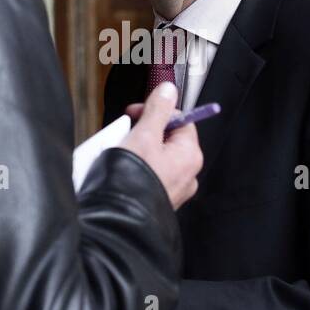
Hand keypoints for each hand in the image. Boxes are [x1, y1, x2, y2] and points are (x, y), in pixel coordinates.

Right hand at [119, 83, 201, 208]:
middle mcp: (187, 173)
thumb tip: (169, 90)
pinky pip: (149, 173)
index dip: (156, 111)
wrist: (119, 219)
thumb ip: (157, 110)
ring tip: (118, 150)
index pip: (180, 119)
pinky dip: (135, 165)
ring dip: (137, 147)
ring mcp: (174, 189)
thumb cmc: (133, 179)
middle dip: (144, 130)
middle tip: (124, 131)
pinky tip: (120, 167)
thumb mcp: (144, 135)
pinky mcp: (158, 198)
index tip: (134, 112)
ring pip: (156, 156)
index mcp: (190, 155)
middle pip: (167, 138)